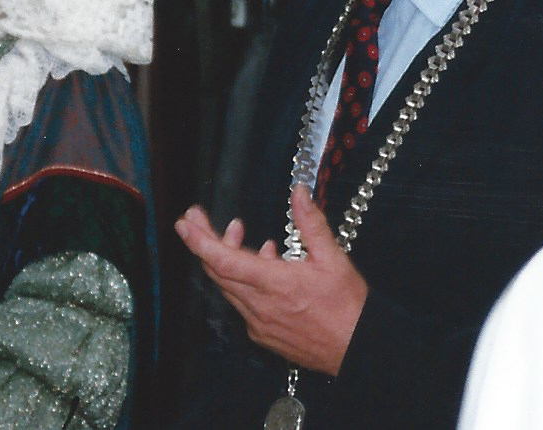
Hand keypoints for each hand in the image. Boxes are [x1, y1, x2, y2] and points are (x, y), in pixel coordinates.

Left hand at [174, 186, 367, 375]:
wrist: (357, 349)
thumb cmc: (347, 305)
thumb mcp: (333, 258)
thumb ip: (311, 223)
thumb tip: (299, 192)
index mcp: (274, 284)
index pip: (224, 261)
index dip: (200, 241)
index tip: (184, 224)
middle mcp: (259, 306)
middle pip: (218, 272)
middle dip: (204, 242)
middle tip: (196, 219)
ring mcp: (258, 323)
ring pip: (229, 287)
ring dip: (226, 259)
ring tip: (237, 233)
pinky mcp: (263, 334)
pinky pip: (242, 303)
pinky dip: (243, 280)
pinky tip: (263, 264)